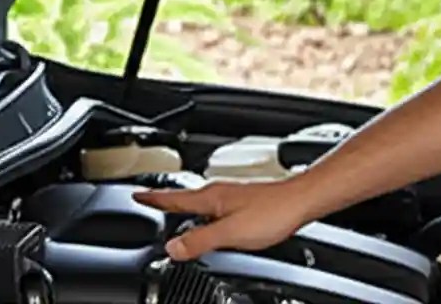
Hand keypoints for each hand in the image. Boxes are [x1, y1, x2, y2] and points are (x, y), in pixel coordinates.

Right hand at [132, 177, 313, 260]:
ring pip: (202, 204)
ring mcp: (234, 196)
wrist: (303, 201)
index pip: (174, 198)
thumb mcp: (230, 233)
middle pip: (186, 199)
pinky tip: (213, 225)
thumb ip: (200, 241)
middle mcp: (220, 193)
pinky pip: (217, 209)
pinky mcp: (247, 203)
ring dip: (188, 211)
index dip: (153, 199)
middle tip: (151, 204)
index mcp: (211, 198)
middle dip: (167, 204)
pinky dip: (207, 216)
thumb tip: (172, 248)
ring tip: (176, 217)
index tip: (137, 195)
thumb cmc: (273, 212)